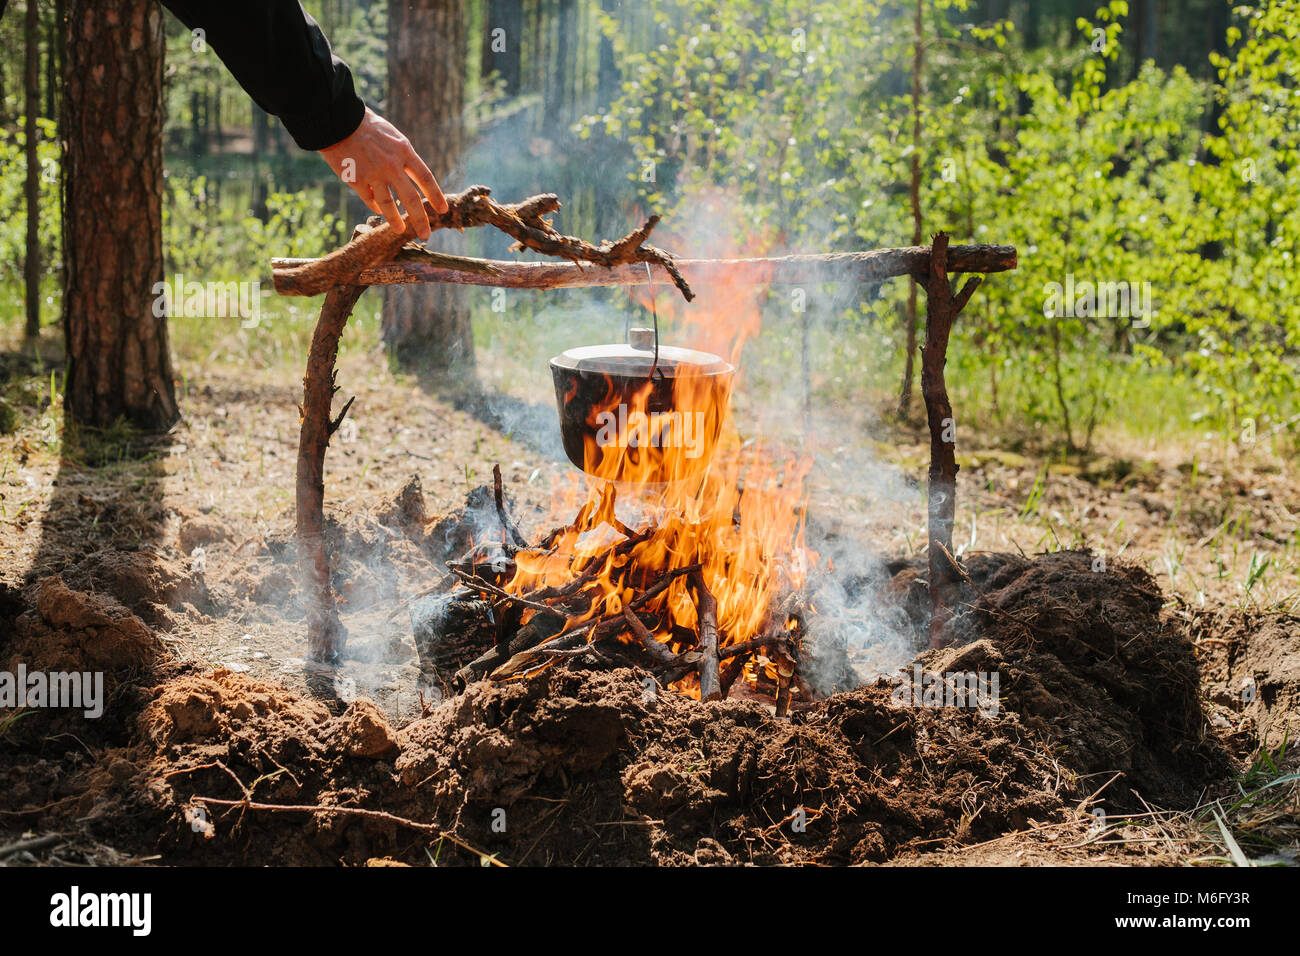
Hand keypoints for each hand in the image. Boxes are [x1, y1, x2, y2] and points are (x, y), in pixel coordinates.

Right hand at [318, 107, 447, 239]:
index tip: (443, 209)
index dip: (436, 196)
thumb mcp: (394, 138)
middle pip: (410, 198)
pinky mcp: (356, 180)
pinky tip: (379, 211)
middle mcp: (391, 165)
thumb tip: (411, 179)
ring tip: (401, 231)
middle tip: (426, 234)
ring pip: (388, 205)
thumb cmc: (369, 127)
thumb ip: (404, 158)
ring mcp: (373, 174)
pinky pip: (370, 199)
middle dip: (420, 219)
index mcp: (404, 152)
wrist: (339, 121)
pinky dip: (376, 207)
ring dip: (396, 221)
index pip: (426, 178)